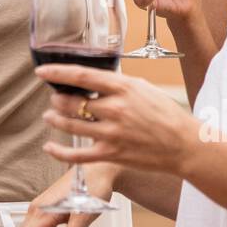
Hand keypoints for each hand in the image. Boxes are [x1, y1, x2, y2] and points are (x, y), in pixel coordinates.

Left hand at [36, 64, 196, 174]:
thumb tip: (93, 80)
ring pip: (70, 124)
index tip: (42, 71)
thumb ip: (117, 84)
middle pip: (71, 101)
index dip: (57, 72)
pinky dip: (59, 151)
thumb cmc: (166, 114)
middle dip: (57, 98)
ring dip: (55, 118)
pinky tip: (50, 146)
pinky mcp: (111, 154)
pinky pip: (76, 155)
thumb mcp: (143, 88)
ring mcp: (111, 133)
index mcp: (123, 87)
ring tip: (50, 115)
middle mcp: (115, 108)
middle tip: (54, 97)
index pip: (81, 76)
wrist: (184, 144)